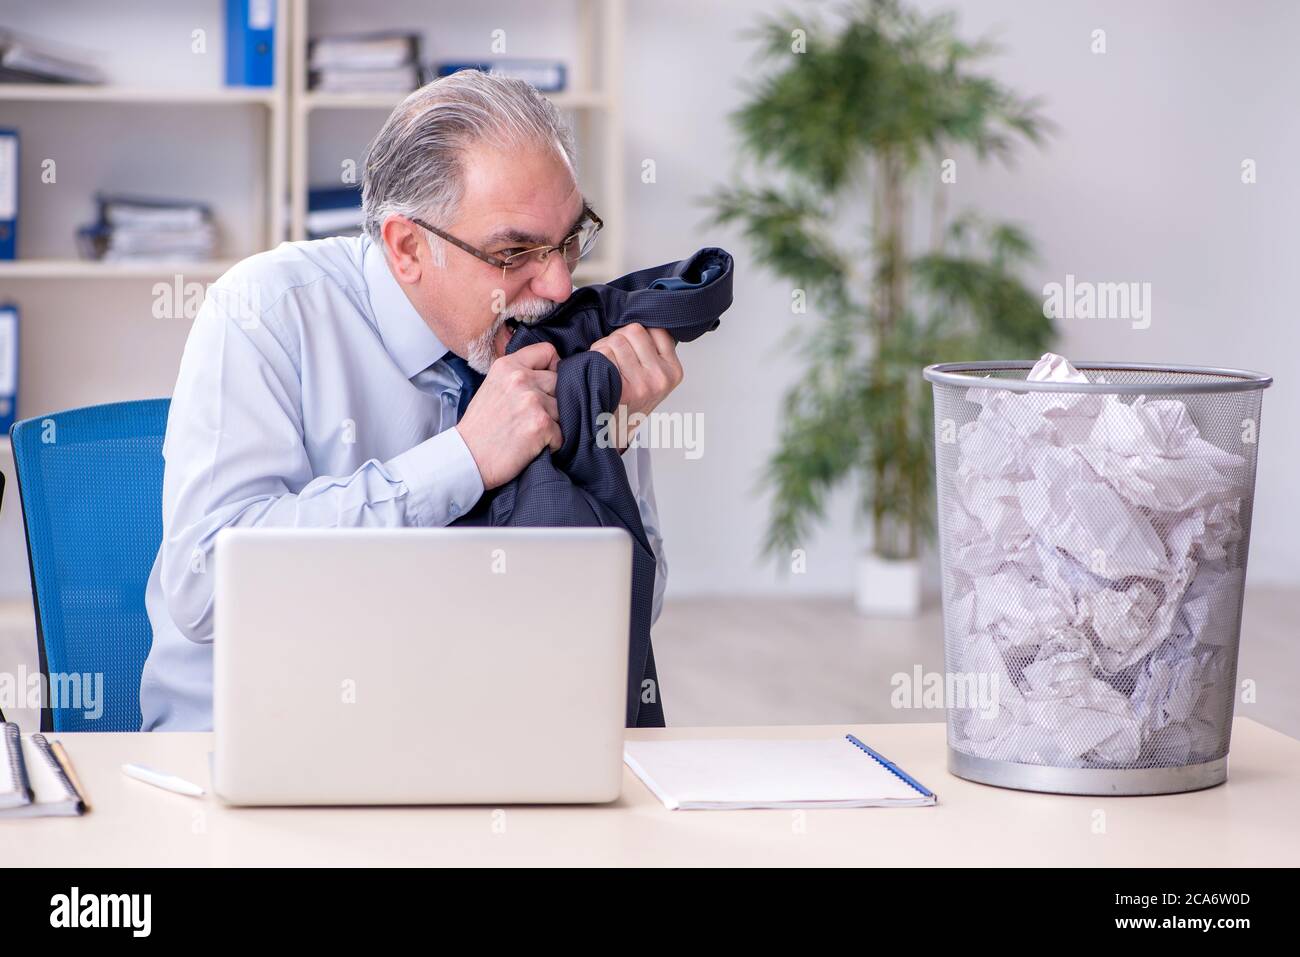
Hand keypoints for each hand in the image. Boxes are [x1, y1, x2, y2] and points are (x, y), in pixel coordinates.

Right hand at [456, 341, 561, 488]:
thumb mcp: (493, 386)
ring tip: (530, 432)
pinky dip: (551, 444)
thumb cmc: (480, 427)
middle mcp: (521, 379)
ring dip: (553, 423)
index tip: (547, 384)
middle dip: (553, 399)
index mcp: (508, 366)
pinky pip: (562, 433)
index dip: (554, 368)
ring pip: (564, 408)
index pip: (548, 352)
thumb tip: (550, 373)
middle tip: (533, 416)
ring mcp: (533, 401)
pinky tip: (531, 446)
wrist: (467, 458)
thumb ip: (518, 375)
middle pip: (560, 381)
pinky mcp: (541, 425)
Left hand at [590, 324, 682, 450]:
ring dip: (602, 347)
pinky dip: (593, 358)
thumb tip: (640, 318)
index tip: (629, 348)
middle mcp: (662, 377)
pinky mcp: (624, 389)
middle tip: (611, 356)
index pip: (655, 330)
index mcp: (673, 371)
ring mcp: (644, 384)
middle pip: (634, 330)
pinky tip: (595, 372)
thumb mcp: (652, 377)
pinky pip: (604, 355)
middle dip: (617, 338)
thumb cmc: (628, 402)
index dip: (635, 334)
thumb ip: (651, 350)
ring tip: (602, 365)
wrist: (611, 434)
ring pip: (617, 340)